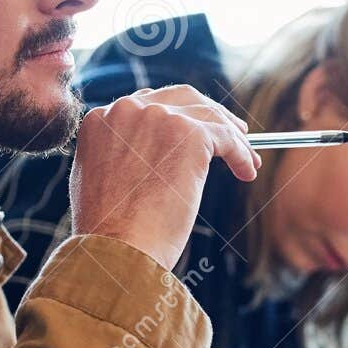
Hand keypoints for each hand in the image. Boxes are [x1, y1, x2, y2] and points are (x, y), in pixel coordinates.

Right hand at [70, 85, 258, 269]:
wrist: (117, 248)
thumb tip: (152, 153)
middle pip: (182, 99)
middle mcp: (127, 110)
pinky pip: (226, 138)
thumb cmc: (109, 230)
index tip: (194, 130)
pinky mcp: (190, 134)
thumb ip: (120, 153)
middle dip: (209, 114)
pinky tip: (247, 171)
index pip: (149, 104)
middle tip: (231, 133)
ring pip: (209, 116)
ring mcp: (159, 118)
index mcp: (101, 118)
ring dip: (232, 136)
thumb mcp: (99, 178)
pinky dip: (241, 153)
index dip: (177, 117)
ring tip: (248, 159)